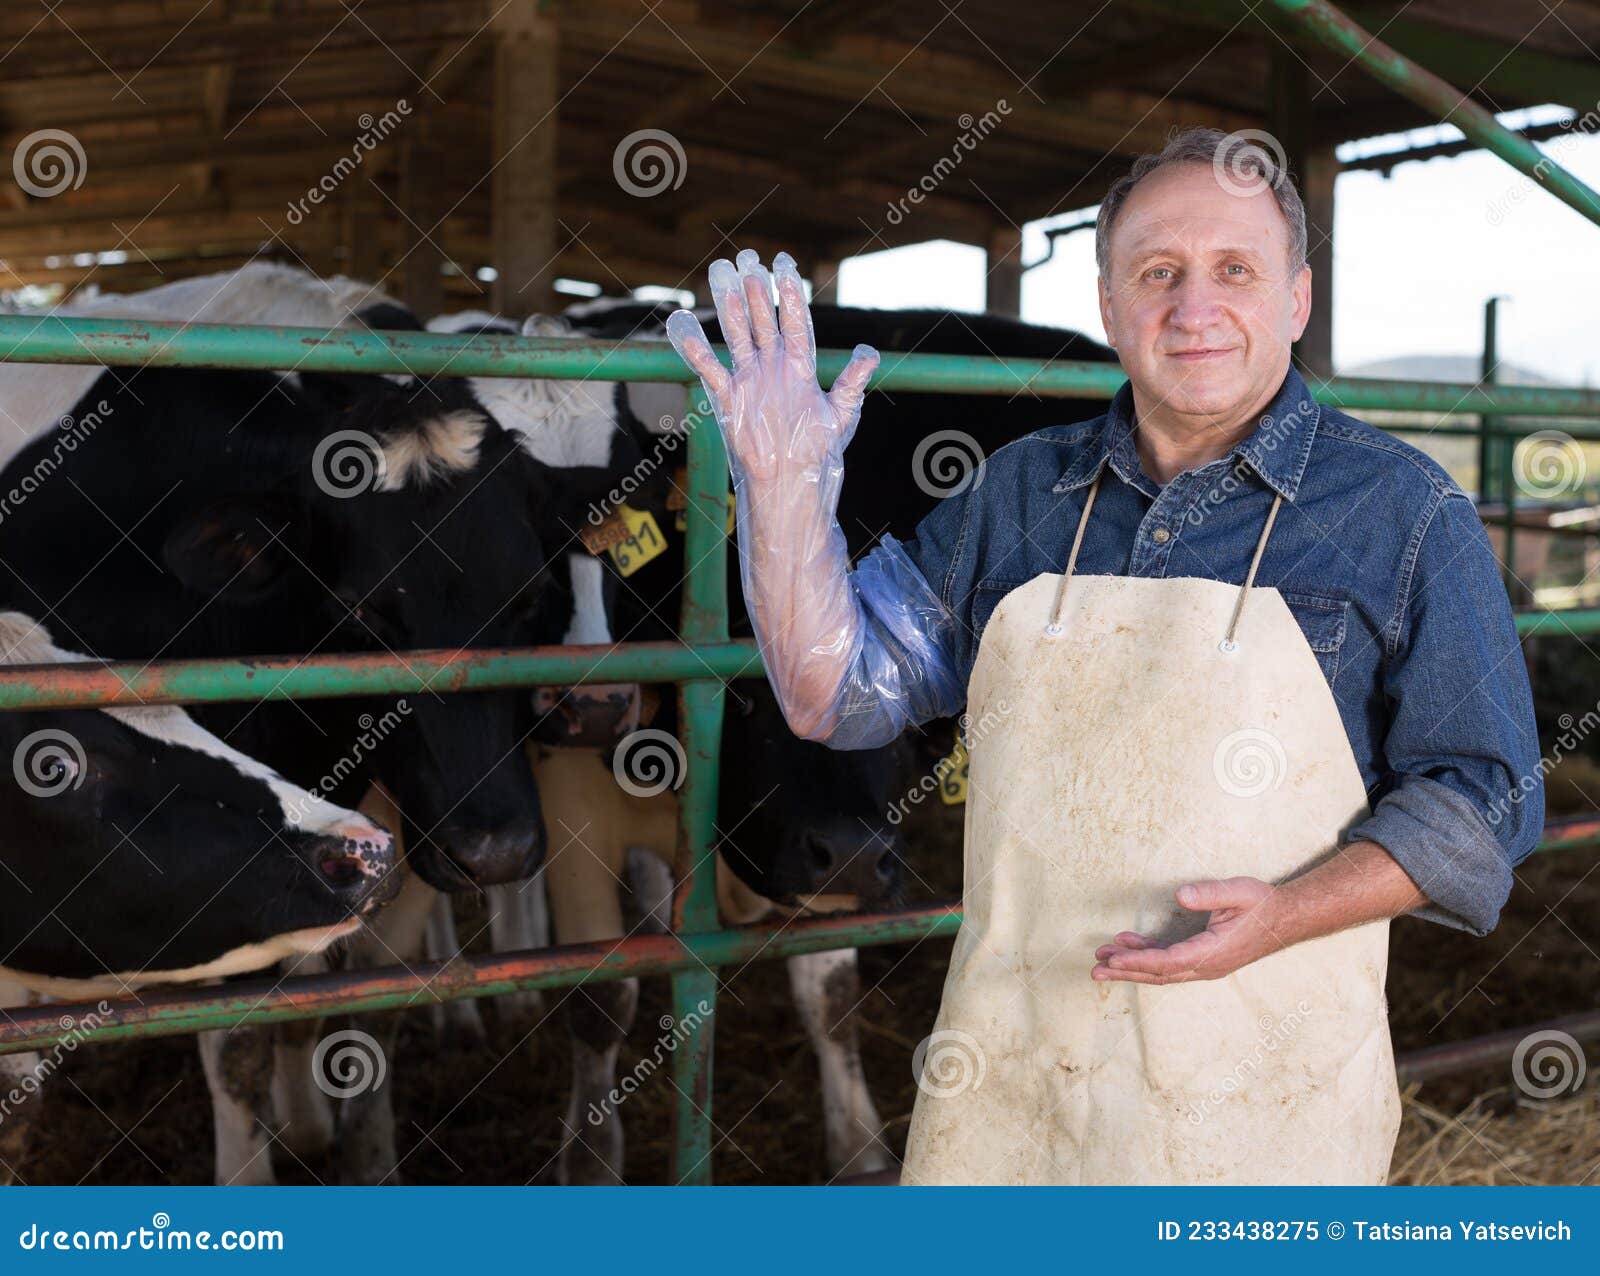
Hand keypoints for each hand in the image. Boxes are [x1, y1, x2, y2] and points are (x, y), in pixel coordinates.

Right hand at [666, 250, 877, 483]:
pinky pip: (710, 368)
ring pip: (737, 335)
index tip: (783, 264)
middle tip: (748, 258)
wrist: (789, 478)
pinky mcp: (730, 396)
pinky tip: (684, 326)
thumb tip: (870, 353)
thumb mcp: (842, 413)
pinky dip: (696, 349)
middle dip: (756, 291)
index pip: (794, 321)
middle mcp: (773, 365)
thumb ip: (852, 381)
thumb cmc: (818, 448)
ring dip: (730, 308)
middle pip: (763, 320)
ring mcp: (750, 378)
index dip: (788, 293)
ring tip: (722, 275)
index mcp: (799, 365)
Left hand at [1091, 877, 1287, 983]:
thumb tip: (1181, 894)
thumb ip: (1210, 893)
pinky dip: (1147, 956)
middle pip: (1159, 974)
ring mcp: (1205, 966)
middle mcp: (1206, 966)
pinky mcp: (1204, 960)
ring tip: (1103, 959)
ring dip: (1132, 965)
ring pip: (1162, 971)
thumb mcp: (1239, 892)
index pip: (1168, 962)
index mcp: (1213, 953)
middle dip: (1126, 972)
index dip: (1138, 961)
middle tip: (1095, 970)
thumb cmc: (1262, 905)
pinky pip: (1170, 963)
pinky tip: (1128, 945)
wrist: (1285, 920)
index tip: (1113, 959)